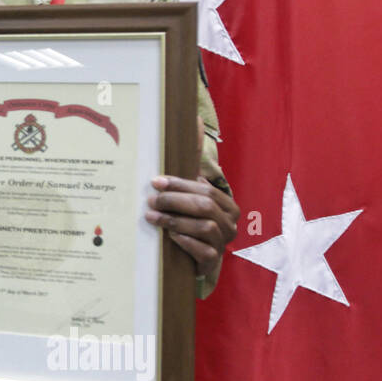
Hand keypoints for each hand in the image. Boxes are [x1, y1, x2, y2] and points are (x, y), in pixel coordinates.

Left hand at [144, 117, 238, 281]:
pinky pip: (203, 251)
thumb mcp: (192, 192)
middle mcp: (230, 223)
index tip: (155, 182)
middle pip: (205, 207)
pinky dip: (185, 242)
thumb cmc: (192, 219)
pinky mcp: (213, 261)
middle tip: (151, 200)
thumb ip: (192, 163)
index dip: (180, 185)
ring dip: (175, 220)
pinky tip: (170, 236)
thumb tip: (193, 119)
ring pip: (204, 227)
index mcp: (227, 204)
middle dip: (175, 201)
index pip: (205, 189)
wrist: (196, 257)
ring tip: (152, 217)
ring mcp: (223, 243)